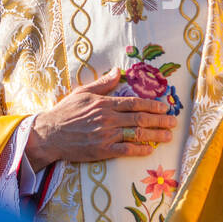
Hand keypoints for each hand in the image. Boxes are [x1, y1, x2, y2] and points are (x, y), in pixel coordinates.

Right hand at [24, 66, 173, 167]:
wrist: (49, 134)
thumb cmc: (65, 112)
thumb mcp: (83, 92)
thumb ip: (103, 83)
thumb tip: (118, 70)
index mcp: (105, 103)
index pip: (134, 103)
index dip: (152, 104)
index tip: (165, 107)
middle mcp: (108, 119)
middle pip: (140, 118)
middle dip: (160, 120)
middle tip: (173, 122)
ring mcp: (106, 135)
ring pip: (136, 134)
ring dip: (155, 135)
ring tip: (168, 136)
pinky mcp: (102, 150)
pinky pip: (126, 150)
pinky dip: (139, 149)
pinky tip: (149, 149)